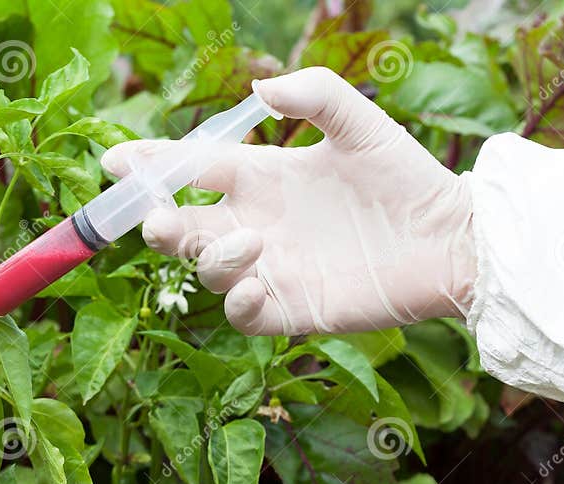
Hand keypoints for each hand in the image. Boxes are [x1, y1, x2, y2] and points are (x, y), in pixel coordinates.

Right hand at [101, 67, 476, 335]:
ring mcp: (268, 268)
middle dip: (158, 223)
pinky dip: (238, 302)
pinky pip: (243, 314)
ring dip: (211, 255)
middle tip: (158, 218)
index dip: (149, 166)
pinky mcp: (289, 308)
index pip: (189, 170)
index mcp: (259, 178)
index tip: (115, 163)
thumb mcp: (362, 124)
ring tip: (249, 239)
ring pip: (206, 270)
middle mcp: (252, 223)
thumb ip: (314, 95)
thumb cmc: (405, 178)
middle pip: (181, 227)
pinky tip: (257, 284)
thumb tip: (258, 88)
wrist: (449, 239)